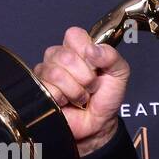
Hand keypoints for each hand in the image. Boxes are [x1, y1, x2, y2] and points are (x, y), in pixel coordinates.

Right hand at [32, 27, 129, 155]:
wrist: (99, 123)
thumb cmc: (106, 97)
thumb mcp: (120, 74)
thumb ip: (112, 56)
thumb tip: (92, 49)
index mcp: (77, 48)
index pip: (74, 35)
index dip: (87, 52)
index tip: (96, 66)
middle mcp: (59, 57)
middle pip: (65, 57)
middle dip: (85, 77)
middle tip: (91, 86)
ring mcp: (46, 72)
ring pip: (56, 73)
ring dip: (76, 90)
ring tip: (81, 96)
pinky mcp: (39, 89)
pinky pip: (49, 89)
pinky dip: (65, 99)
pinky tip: (68, 101)